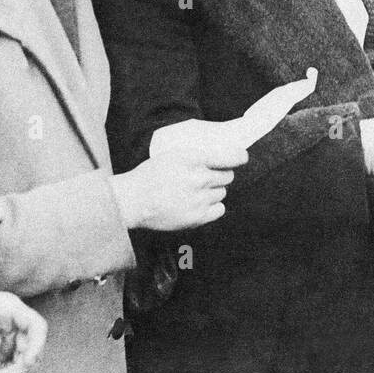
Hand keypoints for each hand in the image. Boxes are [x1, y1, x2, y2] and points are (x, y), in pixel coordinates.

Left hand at [0, 276, 47, 372]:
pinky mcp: (1, 348)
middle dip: (22, 366)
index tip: (27, 362)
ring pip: (24, 358)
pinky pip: (13, 364)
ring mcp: (9, 336)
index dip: (37, 344)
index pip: (36, 326)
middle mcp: (15, 323)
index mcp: (11, 309)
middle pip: (32, 346)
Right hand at [113, 139, 248, 231]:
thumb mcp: (173, 155)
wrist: (132, 200)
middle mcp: (199, 179)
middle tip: (206, 176)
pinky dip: (213, 206)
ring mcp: (199, 199)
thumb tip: (222, 155)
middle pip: (228, 176)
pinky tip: (200, 203)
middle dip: (221, 175)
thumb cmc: (150, 176)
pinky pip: (219, 209)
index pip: (231, 157)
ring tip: (196, 191)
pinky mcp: (197, 217)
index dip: (239, 157)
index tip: (241, 157)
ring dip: (214, 191)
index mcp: (193, 159)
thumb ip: (198, 155)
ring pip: (222, 192)